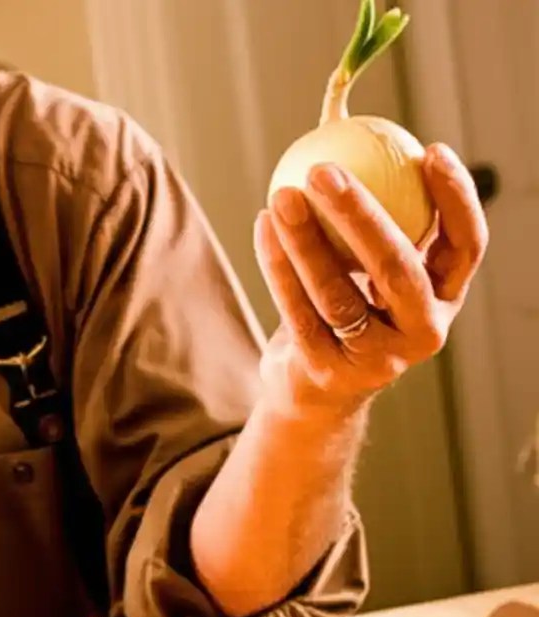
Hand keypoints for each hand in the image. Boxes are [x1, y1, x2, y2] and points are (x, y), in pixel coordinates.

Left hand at [255, 142, 488, 414]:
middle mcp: (422, 329)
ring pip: (337, 291)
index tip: (430, 150)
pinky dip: (278, 266)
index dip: (456, 198)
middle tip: (326, 170)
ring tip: (282, 194)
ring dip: (305, 239)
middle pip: (398, 267)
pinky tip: (263, 225)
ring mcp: (376, 356)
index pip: (465, 245)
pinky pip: (297, 310)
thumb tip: (345, 116)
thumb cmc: (350, 301)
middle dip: (362, 215)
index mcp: (445, 295)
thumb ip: (378, 206)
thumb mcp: (372, 261)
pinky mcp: (327, 370)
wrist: (316, 387)